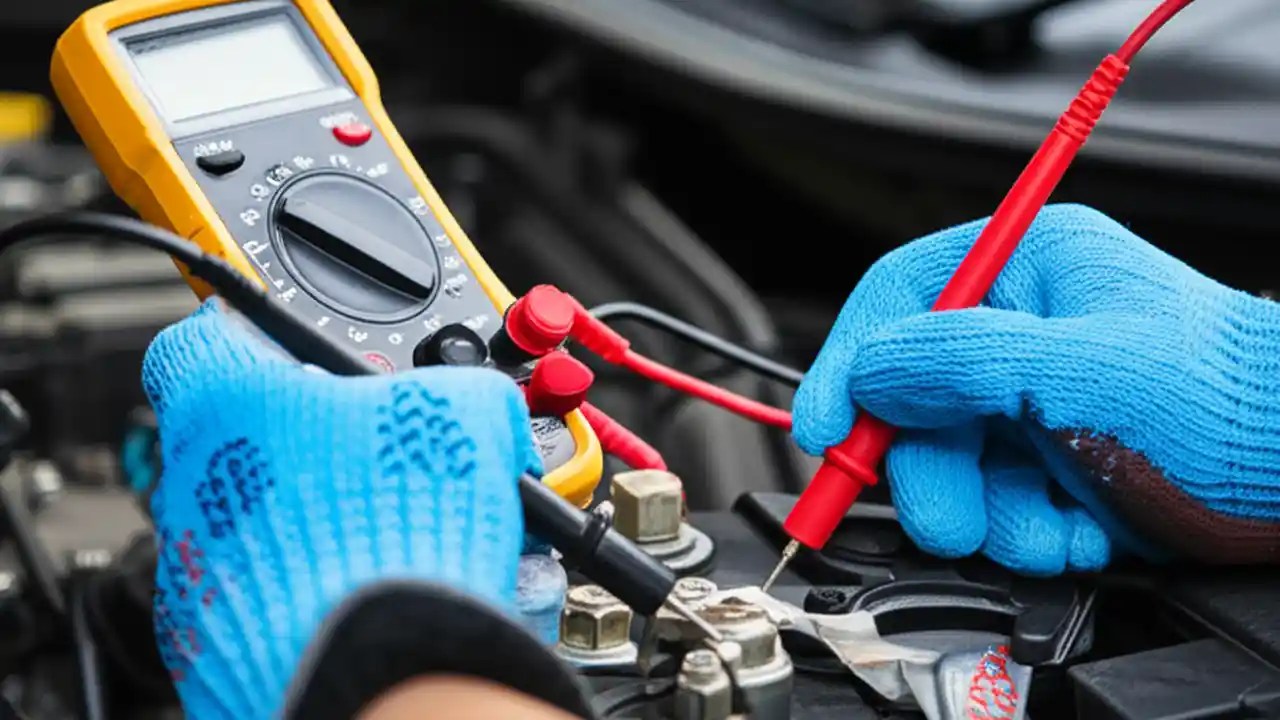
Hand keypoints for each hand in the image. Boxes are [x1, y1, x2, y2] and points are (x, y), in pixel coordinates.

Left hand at [142, 300, 541, 718]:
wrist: (386, 666)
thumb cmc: (400, 533)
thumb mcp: (463, 410)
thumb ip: (458, 386)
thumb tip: (481, 403)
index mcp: (225, 405)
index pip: (200, 342)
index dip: (254, 340)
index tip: (294, 356)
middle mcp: (190, 484)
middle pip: (246, 438)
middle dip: (317, 445)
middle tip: (387, 460)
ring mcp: (196, 569)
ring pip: (258, 520)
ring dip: (322, 518)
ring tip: (402, 538)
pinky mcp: (214, 640)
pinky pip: (266, 594)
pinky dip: (313, 588)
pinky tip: (374, 591)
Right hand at [793, 204, 1279, 574]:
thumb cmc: (1228, 400)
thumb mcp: (1080, 370)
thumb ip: (960, 361)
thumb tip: (869, 372)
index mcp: (1026, 268)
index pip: (899, 299)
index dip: (849, 363)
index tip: (826, 428)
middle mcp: (1021, 329)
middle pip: (914, 396)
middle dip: (928, 470)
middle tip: (946, 514)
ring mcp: (1034, 399)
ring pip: (949, 463)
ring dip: (986, 513)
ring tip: (1046, 529)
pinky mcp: (1051, 462)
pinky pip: (994, 502)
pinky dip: (1025, 532)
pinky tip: (1075, 532)